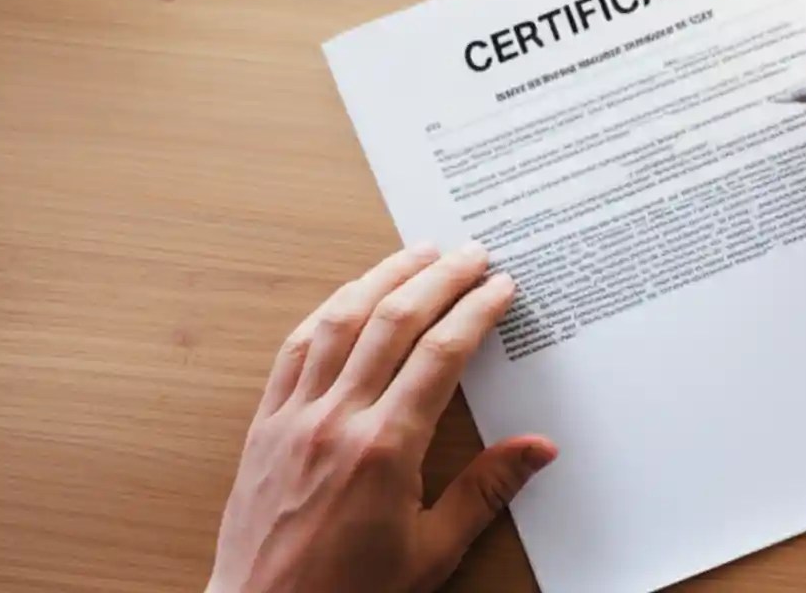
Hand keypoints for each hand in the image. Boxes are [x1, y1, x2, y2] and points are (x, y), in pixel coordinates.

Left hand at [207, 244, 556, 592]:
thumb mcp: (432, 552)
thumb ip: (486, 491)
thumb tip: (540, 448)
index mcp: (385, 449)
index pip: (440, 355)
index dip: (476, 311)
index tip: (500, 287)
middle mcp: (337, 419)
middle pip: (393, 322)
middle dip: (438, 277)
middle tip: (470, 252)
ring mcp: (295, 416)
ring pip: (340, 321)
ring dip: (382, 277)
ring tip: (416, 253)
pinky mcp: (265, 423)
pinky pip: (295, 348)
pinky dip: (327, 311)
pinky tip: (349, 295)